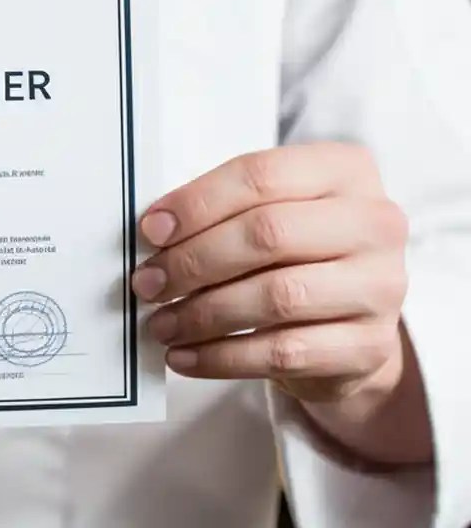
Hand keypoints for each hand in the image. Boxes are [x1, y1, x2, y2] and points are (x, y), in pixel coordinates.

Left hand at [134, 143, 407, 404]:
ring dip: (202, 314)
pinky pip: (283, 352)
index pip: (261, 176)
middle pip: (268, 234)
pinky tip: (185, 357)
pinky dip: (222, 357)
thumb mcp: (269, 212)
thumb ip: (222, 210)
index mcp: (345, 171)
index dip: (197, 203)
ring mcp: (380, 287)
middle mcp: (375, 224)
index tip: (151, 231)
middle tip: (147, 284)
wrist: (348, 324)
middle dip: (193, 261)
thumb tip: (155, 230)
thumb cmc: (293, 254)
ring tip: (161, 324)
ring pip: (276, 297)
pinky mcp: (369, 346)